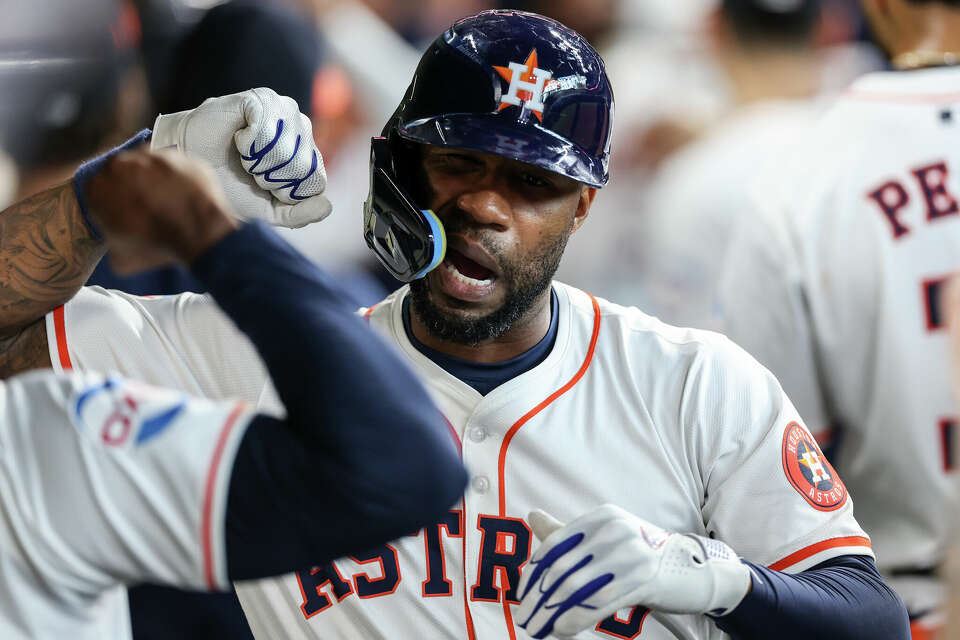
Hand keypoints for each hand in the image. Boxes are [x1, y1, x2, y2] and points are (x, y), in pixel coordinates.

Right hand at [85, 149, 237, 272]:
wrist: (197, 231)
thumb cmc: (157, 244)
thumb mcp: (122, 259)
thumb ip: (111, 244)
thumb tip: (118, 245)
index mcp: (96, 187)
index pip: (98, 193)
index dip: (113, 205)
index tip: (125, 215)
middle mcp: (118, 164)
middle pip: (122, 175)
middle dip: (133, 190)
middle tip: (149, 209)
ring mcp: (148, 156)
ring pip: (146, 167)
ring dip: (154, 181)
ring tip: (169, 203)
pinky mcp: (176, 154)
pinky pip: (172, 165)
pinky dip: (177, 177)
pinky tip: (183, 194)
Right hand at [151, 87, 331, 227]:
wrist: (192, 163)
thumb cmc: (231, 185)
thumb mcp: (268, 210)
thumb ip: (299, 214)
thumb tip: (327, 206)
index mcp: (308, 154)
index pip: (316, 181)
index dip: (287, 192)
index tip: (265, 188)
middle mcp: (302, 129)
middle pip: (303, 167)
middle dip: (271, 178)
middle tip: (251, 171)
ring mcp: (284, 110)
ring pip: (286, 151)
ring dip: (258, 162)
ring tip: (244, 156)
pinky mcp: (261, 99)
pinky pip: (265, 130)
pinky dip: (248, 144)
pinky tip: (238, 139)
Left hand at [515, 505, 750, 638]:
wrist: (691, 569)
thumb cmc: (637, 554)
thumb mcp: (604, 536)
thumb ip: (567, 532)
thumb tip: (531, 515)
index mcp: (602, 517)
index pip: (556, 544)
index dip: (534, 571)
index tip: (521, 593)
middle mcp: (616, 530)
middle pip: (563, 568)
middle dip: (539, 597)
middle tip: (525, 617)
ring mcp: (632, 554)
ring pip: (578, 589)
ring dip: (553, 613)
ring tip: (540, 627)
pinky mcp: (644, 580)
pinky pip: (599, 604)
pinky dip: (576, 619)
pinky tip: (562, 629)